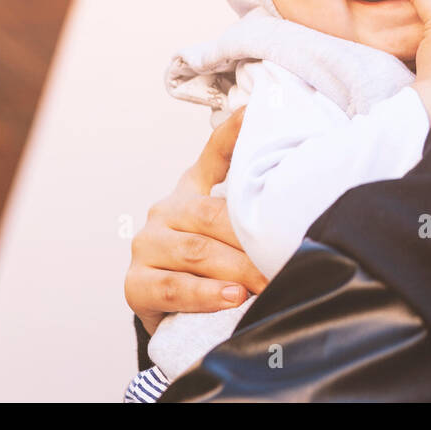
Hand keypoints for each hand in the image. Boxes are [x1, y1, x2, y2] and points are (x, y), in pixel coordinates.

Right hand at [124, 107, 269, 334]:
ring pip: (195, 252)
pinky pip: (173, 287)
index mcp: (190, 190)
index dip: (234, 133)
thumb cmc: (213, 269)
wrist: (176, 317)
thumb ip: (255, 208)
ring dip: (236, 269)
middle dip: (252, 239)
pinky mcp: (135, 285)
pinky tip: (232, 299)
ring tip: (266, 282)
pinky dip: (206, 295)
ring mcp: (146, 246)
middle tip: (287, 255)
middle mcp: (165, 211)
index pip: (214, 155)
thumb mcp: (233, 235)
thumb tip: (295, 185)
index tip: (254, 112)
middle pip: (211, 215)